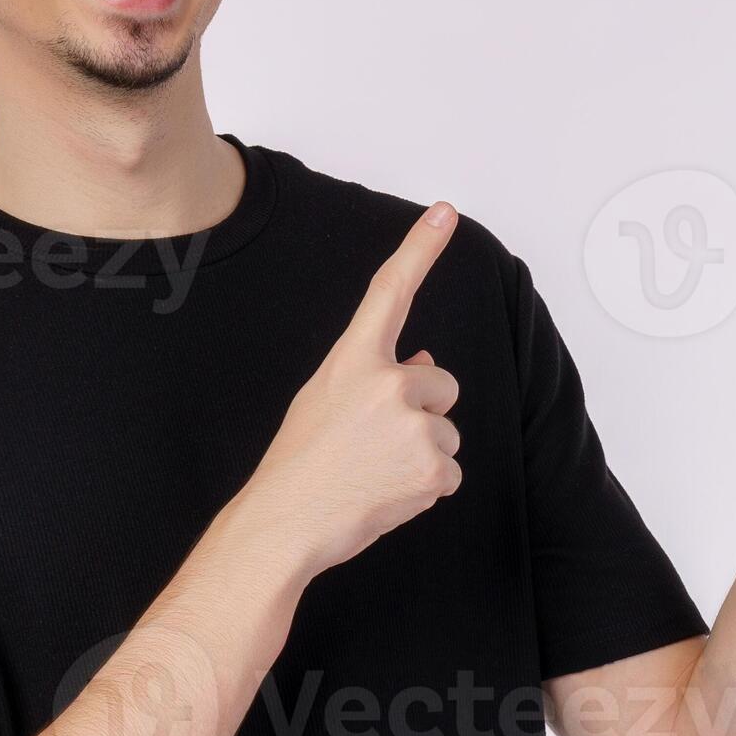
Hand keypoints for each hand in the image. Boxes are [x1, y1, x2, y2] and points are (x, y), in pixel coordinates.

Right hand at [243, 203, 465, 576]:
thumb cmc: (300, 465)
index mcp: (354, 359)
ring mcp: (414, 424)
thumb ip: (374, 376)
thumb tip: (427, 364)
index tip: (447, 212)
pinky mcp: (433, 467)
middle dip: (424, 413)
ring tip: (374, 473)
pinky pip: (450, 473)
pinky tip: (387, 494)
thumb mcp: (326, 401)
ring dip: (422, 456)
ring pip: (448, 433)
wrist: (285, 524)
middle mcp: (390, 382)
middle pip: (442, 385)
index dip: (421, 248)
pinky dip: (426, 488)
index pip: (392, 291)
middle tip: (376, 445)